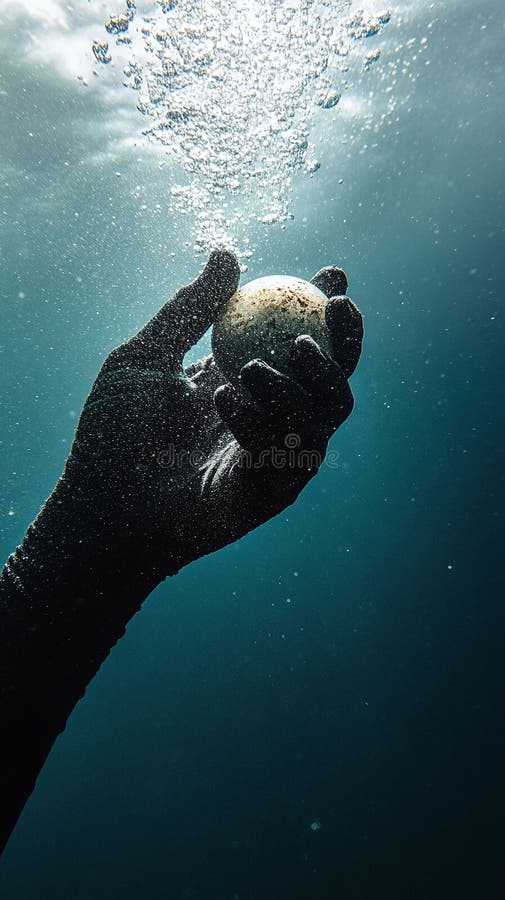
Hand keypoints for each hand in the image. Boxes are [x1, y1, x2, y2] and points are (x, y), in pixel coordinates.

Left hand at [61, 250, 362, 577]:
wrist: (103, 505)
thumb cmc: (115, 433)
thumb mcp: (145, 357)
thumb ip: (189, 310)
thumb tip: (227, 255)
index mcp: (247, 380)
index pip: (299, 338)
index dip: (323, 307)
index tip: (331, 275)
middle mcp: (273, 416)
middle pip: (334, 375)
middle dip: (347, 340)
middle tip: (335, 308)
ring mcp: (279, 454)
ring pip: (328, 412)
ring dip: (306, 381)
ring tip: (256, 366)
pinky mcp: (276, 491)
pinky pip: (291, 450)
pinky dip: (262, 420)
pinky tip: (224, 401)